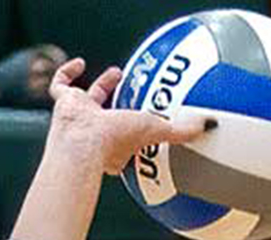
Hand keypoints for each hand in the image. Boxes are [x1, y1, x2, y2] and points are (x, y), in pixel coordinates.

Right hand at [45, 58, 211, 174]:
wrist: (83, 140)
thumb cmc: (116, 142)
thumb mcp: (157, 130)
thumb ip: (182, 132)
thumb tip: (209, 127)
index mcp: (117, 146)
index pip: (129, 139)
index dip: (139, 131)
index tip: (149, 123)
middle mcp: (97, 133)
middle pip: (110, 119)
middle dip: (121, 107)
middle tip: (132, 92)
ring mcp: (79, 117)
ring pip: (86, 102)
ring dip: (100, 89)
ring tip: (114, 75)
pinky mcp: (65, 103)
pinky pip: (61, 86)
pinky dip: (68, 74)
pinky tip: (79, 64)